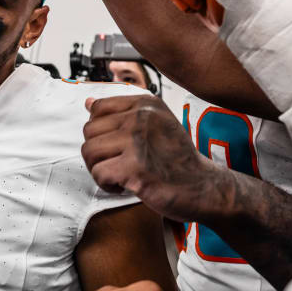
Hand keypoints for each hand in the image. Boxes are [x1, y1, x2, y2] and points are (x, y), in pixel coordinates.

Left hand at [81, 94, 229, 222]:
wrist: (204, 188)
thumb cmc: (178, 160)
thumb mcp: (157, 124)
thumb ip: (123, 112)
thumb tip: (88, 102)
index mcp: (146, 104)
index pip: (97, 108)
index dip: (101, 132)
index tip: (117, 145)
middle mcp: (142, 117)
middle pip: (89, 131)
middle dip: (98, 153)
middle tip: (118, 164)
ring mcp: (138, 141)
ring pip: (90, 152)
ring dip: (100, 169)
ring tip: (120, 175)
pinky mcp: (135, 168)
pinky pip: (99, 173)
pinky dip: (107, 185)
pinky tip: (125, 186)